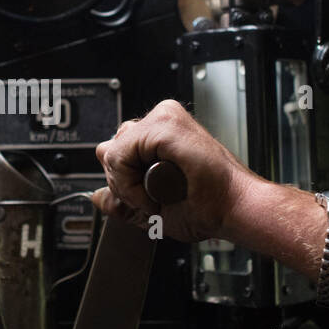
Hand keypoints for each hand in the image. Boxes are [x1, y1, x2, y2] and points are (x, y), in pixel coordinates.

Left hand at [91, 99, 258, 242]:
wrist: (233, 209)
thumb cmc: (208, 207)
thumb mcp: (152, 208)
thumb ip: (122, 201)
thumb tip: (96, 197)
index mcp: (160, 135)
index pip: (116, 152)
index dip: (124, 183)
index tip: (148, 199)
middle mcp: (160, 121)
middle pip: (110, 149)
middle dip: (122, 183)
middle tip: (154, 199)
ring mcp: (162, 118)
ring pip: (111, 154)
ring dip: (128, 186)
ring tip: (159, 196)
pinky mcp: (163, 124)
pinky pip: (119, 156)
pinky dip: (131, 184)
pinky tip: (156, 192)